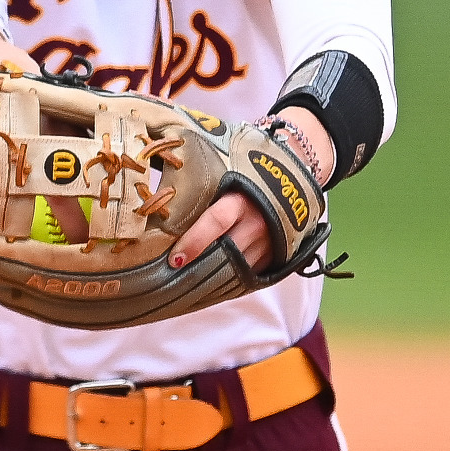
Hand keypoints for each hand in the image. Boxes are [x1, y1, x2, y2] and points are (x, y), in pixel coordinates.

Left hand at [169, 107, 332, 269]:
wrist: (291, 174)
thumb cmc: (249, 168)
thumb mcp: (229, 168)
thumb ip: (201, 177)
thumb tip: (158, 166)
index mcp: (242, 199)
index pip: (216, 222)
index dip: (193, 242)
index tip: (173, 259)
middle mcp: (257, 223)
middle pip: (226, 252)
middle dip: (200, 266)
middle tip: (175, 277)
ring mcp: (268, 242)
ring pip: (237, 268)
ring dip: (213, 276)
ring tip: (187, 283)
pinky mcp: (275, 255)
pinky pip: (248, 273)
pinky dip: (230, 278)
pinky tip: (211, 282)